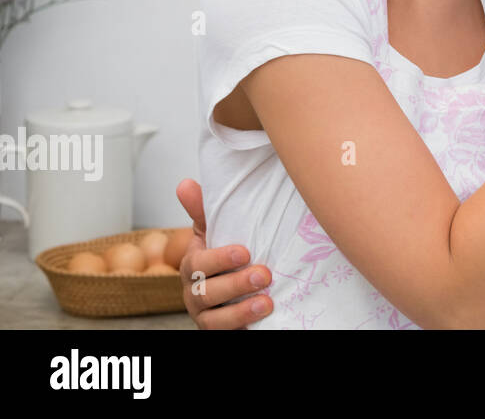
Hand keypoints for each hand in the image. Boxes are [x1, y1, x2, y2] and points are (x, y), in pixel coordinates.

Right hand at [175, 178, 273, 328]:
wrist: (242, 287)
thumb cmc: (228, 255)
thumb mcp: (217, 231)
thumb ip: (204, 211)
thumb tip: (185, 184)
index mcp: (193, 266)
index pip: (198, 264)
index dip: (219, 259)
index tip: (245, 252)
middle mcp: (195, 293)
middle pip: (206, 293)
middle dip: (235, 284)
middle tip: (264, 274)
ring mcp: (207, 315)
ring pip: (215, 319)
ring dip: (241, 311)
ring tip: (267, 302)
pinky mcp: (221, 331)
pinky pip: (225, 333)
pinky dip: (242, 326)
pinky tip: (263, 317)